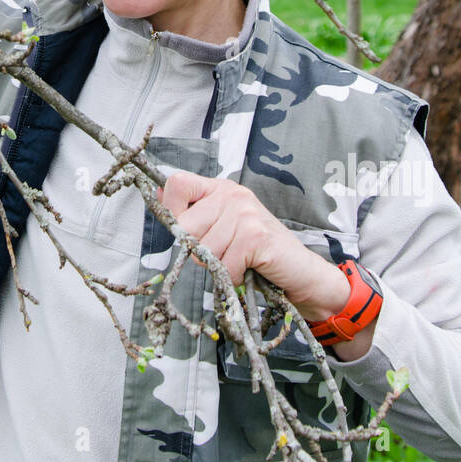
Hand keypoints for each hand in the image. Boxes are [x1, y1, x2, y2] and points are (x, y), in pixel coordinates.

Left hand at [158, 171, 350, 324]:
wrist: (302, 273)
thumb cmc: (259, 253)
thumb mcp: (223, 227)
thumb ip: (194, 213)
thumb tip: (158, 196)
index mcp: (221, 188)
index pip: (177, 184)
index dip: (172, 211)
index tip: (189, 231)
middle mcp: (232, 194)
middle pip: (184, 226)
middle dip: (199, 251)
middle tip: (225, 254)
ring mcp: (245, 213)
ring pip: (203, 251)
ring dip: (219, 267)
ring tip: (241, 261)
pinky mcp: (255, 235)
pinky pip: (223, 266)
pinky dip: (234, 277)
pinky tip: (250, 269)